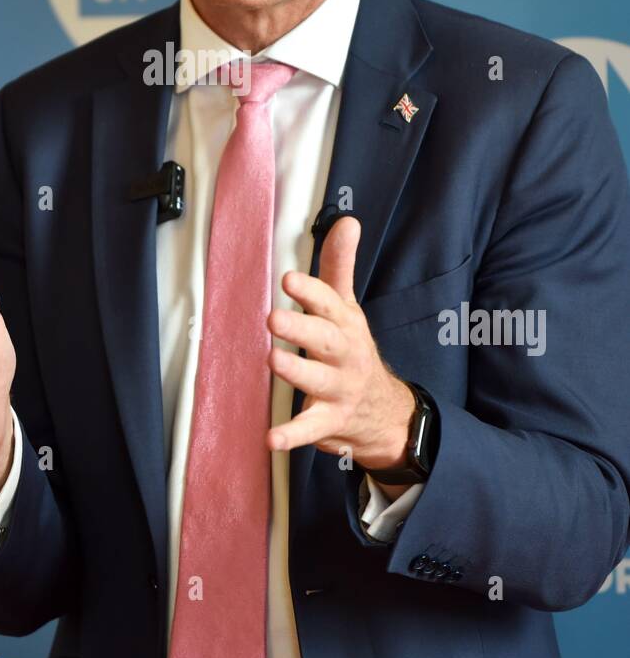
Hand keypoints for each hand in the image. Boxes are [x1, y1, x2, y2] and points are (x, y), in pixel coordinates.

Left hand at [266, 216, 414, 474]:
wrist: (386, 412)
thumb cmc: (353, 349)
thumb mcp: (348, 307)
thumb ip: (340, 266)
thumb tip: (347, 220)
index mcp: (345, 323)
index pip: (330, 304)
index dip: (311, 291)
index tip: (289, 278)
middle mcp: (345, 355)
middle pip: (325, 340)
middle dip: (302, 328)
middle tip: (273, 318)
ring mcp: (339, 389)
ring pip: (318, 381)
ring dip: (297, 372)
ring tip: (274, 360)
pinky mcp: (330, 421)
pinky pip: (310, 429)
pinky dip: (292, 435)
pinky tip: (271, 437)